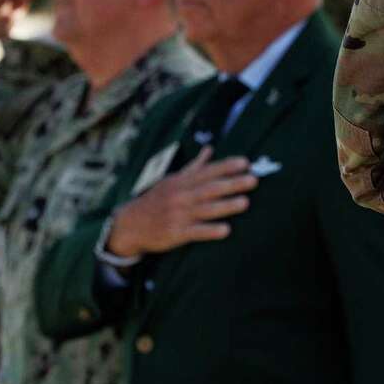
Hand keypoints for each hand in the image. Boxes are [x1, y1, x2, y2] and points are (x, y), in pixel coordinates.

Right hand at [106, 149, 255, 258]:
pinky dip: (210, 231)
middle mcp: (180, 196)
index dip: (226, 166)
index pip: (207, 171)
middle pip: (209, 189)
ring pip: (205, 209)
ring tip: (245, 202)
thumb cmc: (156, 200)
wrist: (129, 225)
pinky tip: (226, 230)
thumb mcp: (172, 180)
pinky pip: (195, 232)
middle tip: (253, 180)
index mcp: (181, 182)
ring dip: (226, 205)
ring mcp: (178, 215)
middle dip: (232, 184)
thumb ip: (194, 167)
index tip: (245, 162)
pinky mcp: (176, 233)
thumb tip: (210, 149)